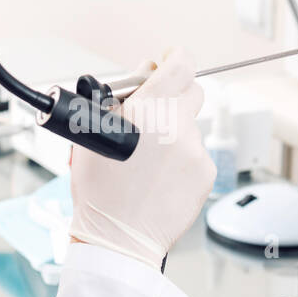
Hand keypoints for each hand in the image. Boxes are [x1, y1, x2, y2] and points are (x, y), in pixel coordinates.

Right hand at [67, 47, 215, 270]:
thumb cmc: (99, 192)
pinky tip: (160, 178)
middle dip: (174, 97)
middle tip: (153, 113)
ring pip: (191, 127)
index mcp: (148, 110)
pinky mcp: (205, 173)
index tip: (169, 60)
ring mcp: (195, 151)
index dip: (176, 57)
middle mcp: (177, 126)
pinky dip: (182, 160)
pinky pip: (197, 154)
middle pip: (192, 92)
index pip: (180, 65)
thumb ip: (118, 102)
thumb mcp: (92, 134)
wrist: (118, 238)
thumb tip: (139, 82)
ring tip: (149, 161)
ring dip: (174, 134)